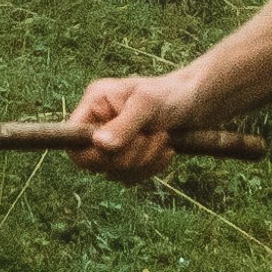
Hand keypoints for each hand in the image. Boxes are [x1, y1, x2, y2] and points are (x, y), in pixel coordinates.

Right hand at [67, 70, 206, 185]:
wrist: (198, 102)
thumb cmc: (172, 95)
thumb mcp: (148, 104)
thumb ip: (123, 124)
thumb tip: (100, 145)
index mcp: (95, 104)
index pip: (73, 140)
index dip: (91, 154)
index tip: (117, 150)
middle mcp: (99, 123)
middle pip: (94, 162)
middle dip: (127, 157)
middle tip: (151, 138)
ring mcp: (113, 141)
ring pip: (114, 172)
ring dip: (143, 162)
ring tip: (163, 139)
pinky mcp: (129, 155)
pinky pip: (130, 177)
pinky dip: (150, 168)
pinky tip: (166, 151)